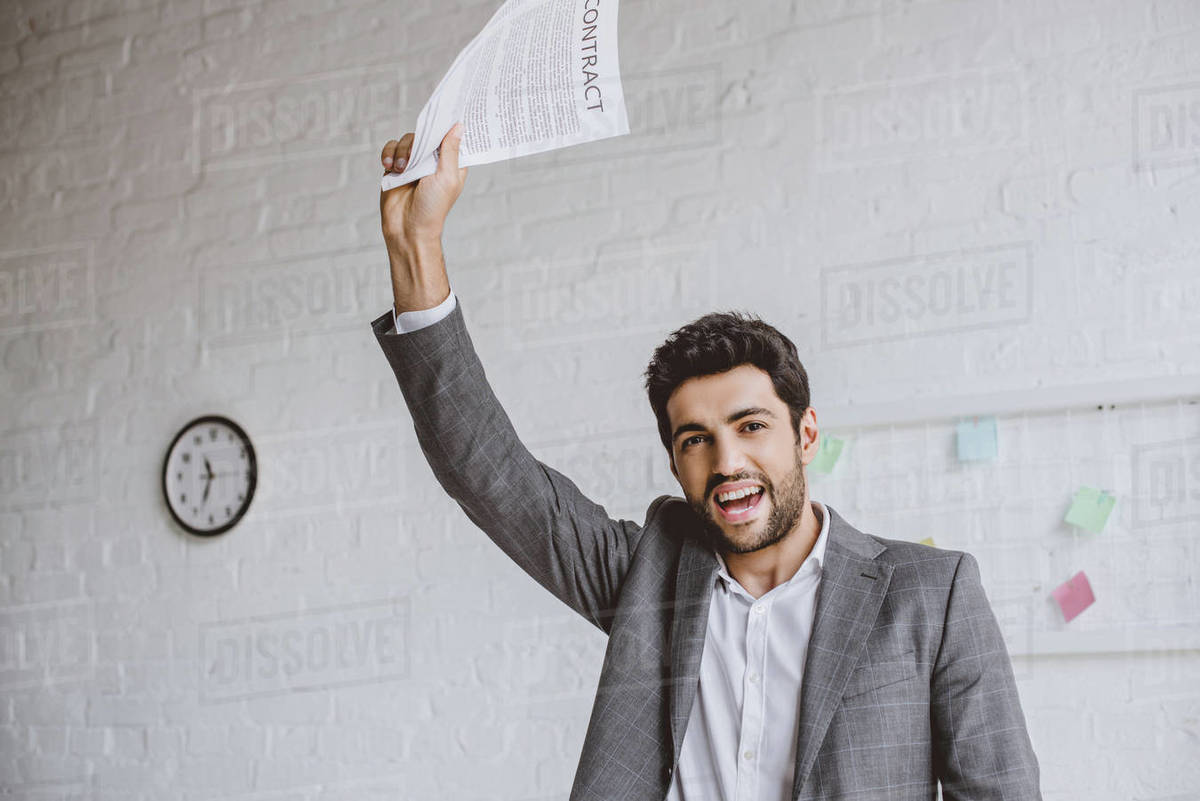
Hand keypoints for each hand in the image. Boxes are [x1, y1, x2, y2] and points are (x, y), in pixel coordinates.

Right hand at [379, 124, 466, 311]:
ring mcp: (414, 163)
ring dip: (402, 151)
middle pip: (427, 133)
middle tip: (417, 147)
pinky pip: (391, 148)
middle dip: (421, 138)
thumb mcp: (447, 177)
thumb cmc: (433, 208)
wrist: (407, 228)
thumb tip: (458, 125)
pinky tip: (390, 167)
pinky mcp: (396, 167)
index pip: (453, 136)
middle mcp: (433, 160)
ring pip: (407, 139)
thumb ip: (451, 150)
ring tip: (401, 168)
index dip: (452, 123)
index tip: (450, 108)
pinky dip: (389, 154)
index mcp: (452, 163)